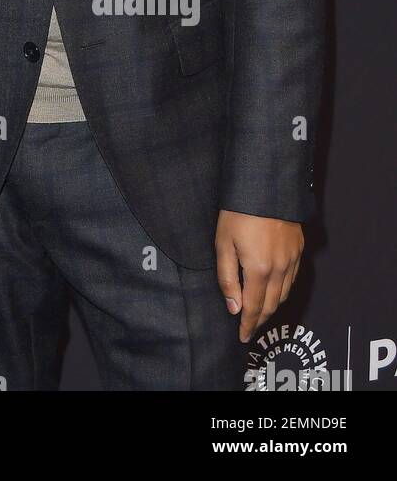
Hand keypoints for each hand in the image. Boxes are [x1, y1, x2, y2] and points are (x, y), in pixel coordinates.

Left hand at [216, 209, 304, 343]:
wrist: (265, 186)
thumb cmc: (238, 212)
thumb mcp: (223, 243)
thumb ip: (227, 278)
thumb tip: (234, 307)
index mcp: (259, 270)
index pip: (254, 307)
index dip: (248, 325)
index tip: (243, 336)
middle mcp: (280, 269)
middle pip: (271, 305)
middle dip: (260, 319)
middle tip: (250, 327)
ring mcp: (292, 259)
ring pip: (284, 294)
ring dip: (272, 306)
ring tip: (259, 311)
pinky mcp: (298, 249)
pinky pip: (292, 278)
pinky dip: (283, 290)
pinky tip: (274, 289)